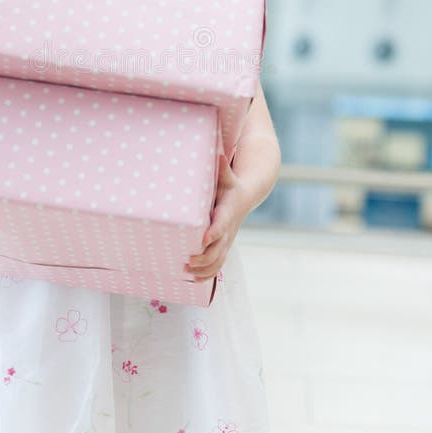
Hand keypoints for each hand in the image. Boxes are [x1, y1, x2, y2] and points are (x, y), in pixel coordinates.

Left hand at [185, 154, 248, 281]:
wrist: (246, 196)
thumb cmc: (231, 185)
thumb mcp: (226, 176)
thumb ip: (221, 168)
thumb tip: (218, 153)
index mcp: (228, 212)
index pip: (222, 224)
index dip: (214, 232)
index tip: (204, 238)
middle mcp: (229, 229)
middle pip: (219, 247)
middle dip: (204, 256)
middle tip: (186, 260)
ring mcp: (227, 239)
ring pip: (219, 259)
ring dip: (203, 268)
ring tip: (186, 271)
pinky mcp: (224, 245)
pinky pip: (218, 263)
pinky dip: (207, 273)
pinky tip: (193, 279)